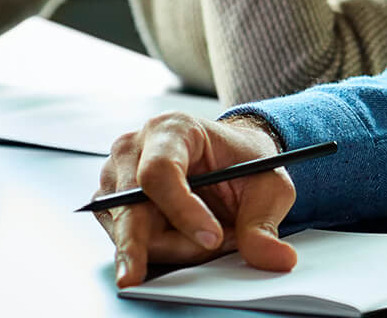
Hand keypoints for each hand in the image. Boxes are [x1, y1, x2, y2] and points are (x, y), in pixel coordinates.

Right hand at [92, 112, 296, 287]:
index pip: (159, 171)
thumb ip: (265, 223)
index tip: (212, 237)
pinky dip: (162, 250)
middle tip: (208, 253)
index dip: (182, 210)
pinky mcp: (111, 207)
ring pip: (131, 232)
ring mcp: (116, 179)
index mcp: (171, 129)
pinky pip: (129, 242)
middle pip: (134, 209)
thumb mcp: (269, 186)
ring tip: (209, 236)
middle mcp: (133, 150)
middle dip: (174, 242)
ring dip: (173, 247)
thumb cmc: (245, 163)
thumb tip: (275, 258)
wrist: (232, 162)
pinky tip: (188, 239)